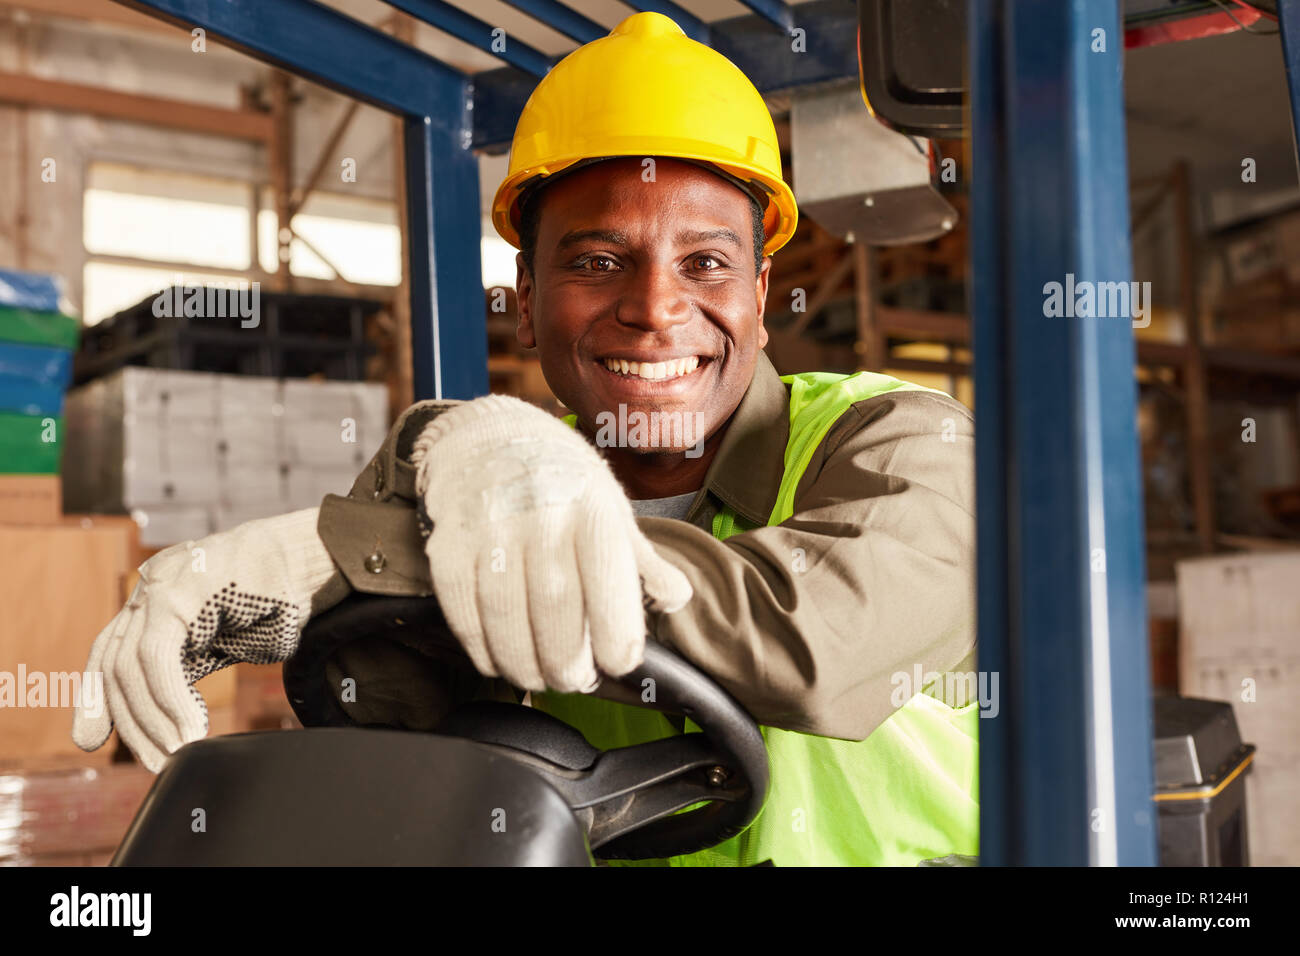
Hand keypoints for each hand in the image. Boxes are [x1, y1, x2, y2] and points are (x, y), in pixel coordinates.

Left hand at [71, 508, 343, 771]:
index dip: (95, 698)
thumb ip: (190, 665)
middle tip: (157, 762)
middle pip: (113, 662)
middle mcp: (153, 589)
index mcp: (158, 602)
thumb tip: (170, 716)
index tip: (90, 741)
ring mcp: (164, 583)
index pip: (108, 652)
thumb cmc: (278, 602)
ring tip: (181, 748)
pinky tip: (193, 725)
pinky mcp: (182, 587)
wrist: (315, 562)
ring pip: (129, 662)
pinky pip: (158, 653)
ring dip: (152, 717)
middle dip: (128, 720)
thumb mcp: (225, 642)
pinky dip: (171, 697)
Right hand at [412, 395, 691, 693]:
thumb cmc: (561, 480)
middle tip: (573, 680)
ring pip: (505, 618)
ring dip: (523, 663)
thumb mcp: (611, 506)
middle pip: (556, 611)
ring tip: (538, 678)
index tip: (619, 663)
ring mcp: (489, 529)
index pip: (609, 583)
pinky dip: (480, 647)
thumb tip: (677, 600)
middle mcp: (541, 515)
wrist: (486, 436)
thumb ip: (643, 560)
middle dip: (567, 661)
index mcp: (592, 508)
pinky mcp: (448, 544)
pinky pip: (463, 610)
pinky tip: (498, 660)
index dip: (616, 635)